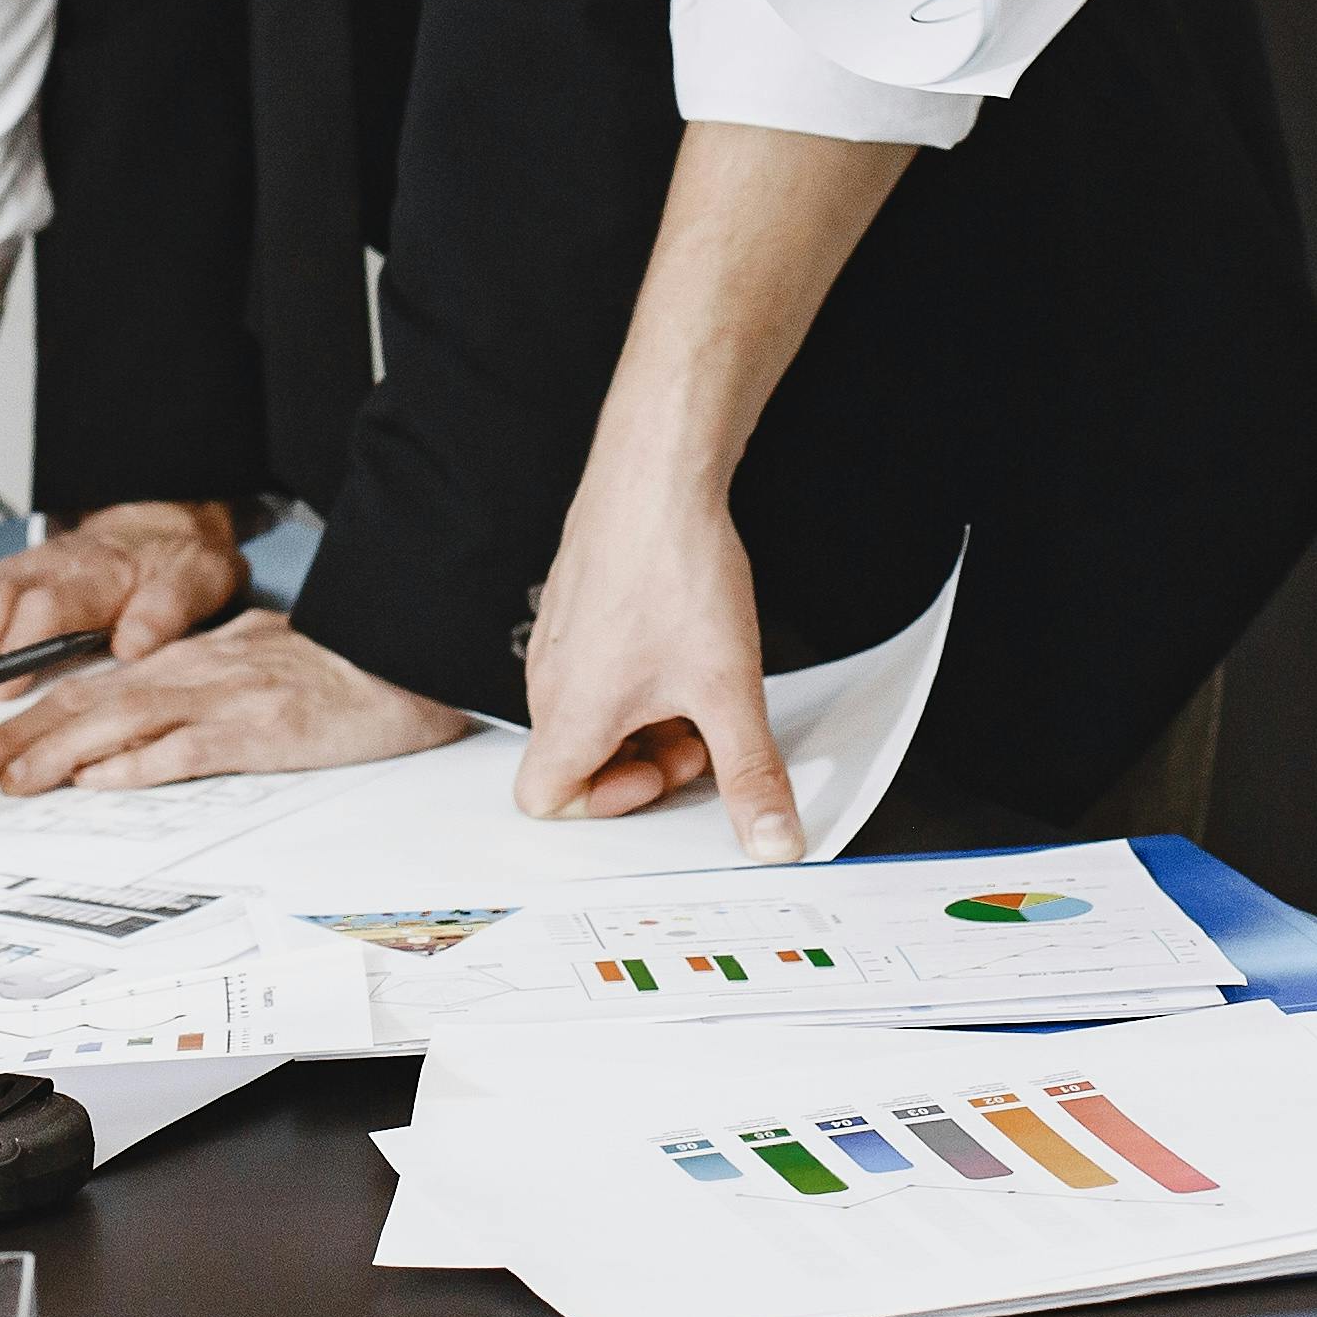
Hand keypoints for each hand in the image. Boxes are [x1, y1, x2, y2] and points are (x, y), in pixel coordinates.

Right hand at [0, 500, 245, 679]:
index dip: (19, 646)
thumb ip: (168, 610)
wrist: (160, 529)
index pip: (47, 606)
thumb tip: (134, 644)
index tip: (3, 688)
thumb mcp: (198, 581)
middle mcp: (46, 569)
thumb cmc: (174, 564)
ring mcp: (18, 572)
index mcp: (94, 575)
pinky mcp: (0, 581)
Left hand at [0, 611, 466, 793]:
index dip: (25, 715)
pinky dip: (140, 764)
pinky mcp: (262, 731)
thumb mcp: (253, 661)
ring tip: (9, 780)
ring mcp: (226, 699)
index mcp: (188, 660)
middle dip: (15, 736)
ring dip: (57, 751)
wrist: (403, 657)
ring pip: (122, 721)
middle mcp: (194, 673)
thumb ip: (197, 683)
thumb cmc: (337, 666)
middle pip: (85, 701)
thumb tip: (137, 721)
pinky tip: (100, 781)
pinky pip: (190, 748)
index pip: (89, 685)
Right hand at [512, 464, 796, 854]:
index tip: (662, 773)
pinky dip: (639, 672)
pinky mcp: (576, 600)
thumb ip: (750, 776)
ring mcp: (559, 635)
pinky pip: (594, 662)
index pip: (544, 799)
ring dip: (646, 716)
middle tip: (700, 732)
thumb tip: (772, 843)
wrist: (657, 472)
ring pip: (590, 708)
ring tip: (701, 684)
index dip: (606, 804)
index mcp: (570, 714)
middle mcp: (550, 677)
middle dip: (644, 758)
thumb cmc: (674, 570)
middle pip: (577, 755)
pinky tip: (686, 639)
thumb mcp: (728, 690)